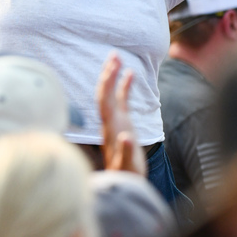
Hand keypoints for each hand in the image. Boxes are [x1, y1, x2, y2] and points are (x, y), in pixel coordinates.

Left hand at [96, 52, 145, 175]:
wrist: (123, 183)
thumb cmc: (126, 175)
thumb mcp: (127, 165)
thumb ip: (126, 152)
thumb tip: (126, 138)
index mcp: (111, 127)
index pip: (106, 100)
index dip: (108, 83)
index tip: (113, 66)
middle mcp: (110, 121)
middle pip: (105, 92)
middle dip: (108, 73)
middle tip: (114, 54)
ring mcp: (116, 121)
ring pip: (112, 94)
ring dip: (114, 76)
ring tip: (118, 57)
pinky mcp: (123, 123)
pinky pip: (123, 100)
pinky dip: (125, 86)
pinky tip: (131, 73)